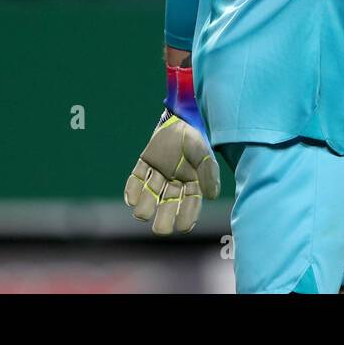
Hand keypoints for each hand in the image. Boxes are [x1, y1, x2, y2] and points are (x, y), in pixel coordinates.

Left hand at [124, 109, 219, 234]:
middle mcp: (174, 182)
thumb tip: (212, 197)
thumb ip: (209, 173)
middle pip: (168, 205)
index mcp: (192, 182)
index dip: (187, 217)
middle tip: (161, 229)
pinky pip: (136, 179)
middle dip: (164, 219)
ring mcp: (158, 173)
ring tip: (142, 214)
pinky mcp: (145, 163)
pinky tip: (131, 199)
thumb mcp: (205, 154)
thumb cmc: (196, 137)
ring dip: (145, 206)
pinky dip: (132, 189)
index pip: (190, 205)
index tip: (184, 227)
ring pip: (150, 195)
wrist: (181, 115)